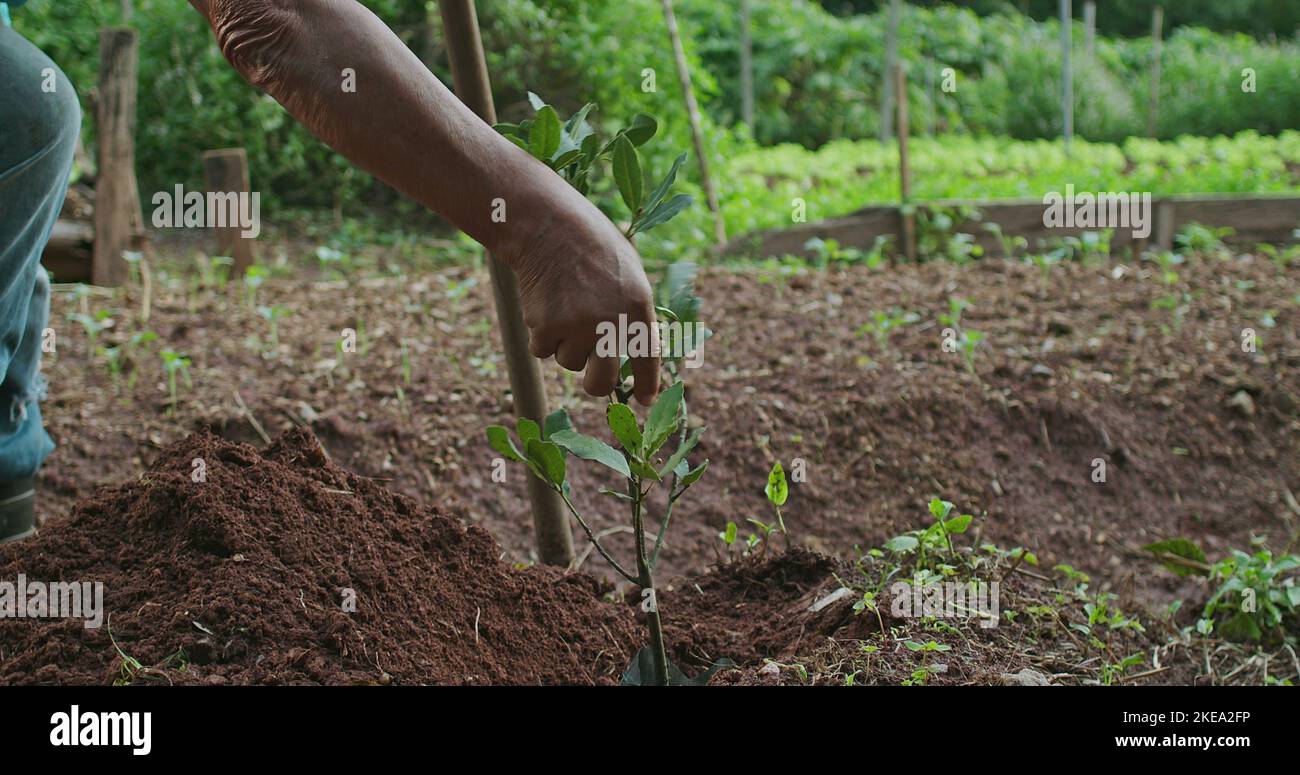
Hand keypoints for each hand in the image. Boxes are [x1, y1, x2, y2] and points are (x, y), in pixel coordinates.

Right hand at [504, 193, 660, 405]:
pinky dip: (541, 334)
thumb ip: (632, 309)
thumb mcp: (629, 270)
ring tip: (564, 307)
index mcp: (638, 307)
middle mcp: (610, 323)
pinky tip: (545, 304)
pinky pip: (542, 350)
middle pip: (601, 383)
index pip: (646, 358)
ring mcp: (577, 327)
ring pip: (568, 362)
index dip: (645, 384)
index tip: (643, 400)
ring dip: (564, 345)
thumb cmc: (591, 243)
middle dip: (595, 385)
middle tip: (592, 378)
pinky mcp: (546, 327)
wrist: (548, 225)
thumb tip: (631, 345)